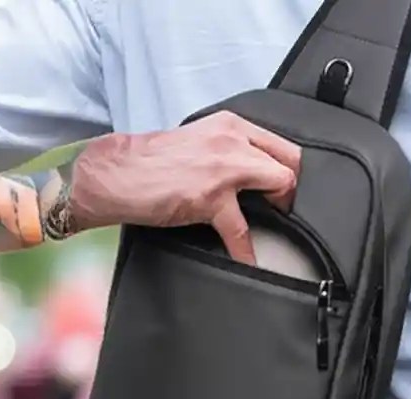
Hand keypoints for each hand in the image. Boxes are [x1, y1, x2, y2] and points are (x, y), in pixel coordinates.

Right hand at [70, 111, 300, 264]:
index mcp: (230, 126)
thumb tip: (252, 168)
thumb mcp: (200, 139)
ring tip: (275, 224)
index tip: (287, 183)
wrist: (117, 172)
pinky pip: (241, 231)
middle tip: (285, 204)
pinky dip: (246, 251)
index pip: (281, 143)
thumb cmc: (152, 161)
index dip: (290, 166)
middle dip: (293, 187)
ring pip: (278, 184)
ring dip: (281, 208)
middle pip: (288, 162)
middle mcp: (231, 141)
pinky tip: (249, 260)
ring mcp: (223, 168)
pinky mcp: (211, 198)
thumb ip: (228, 149)